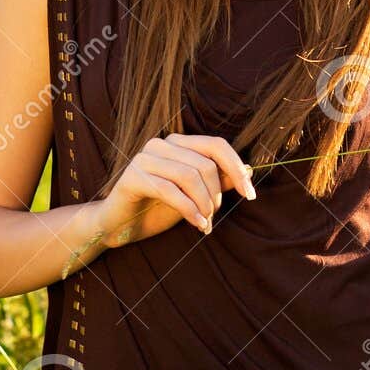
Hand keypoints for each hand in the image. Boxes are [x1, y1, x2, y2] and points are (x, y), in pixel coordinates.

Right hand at [97, 132, 255, 248]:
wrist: (119, 226)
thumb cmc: (157, 209)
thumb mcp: (194, 195)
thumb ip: (217, 181)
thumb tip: (247, 171)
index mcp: (178, 143)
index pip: (217, 145)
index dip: (237, 168)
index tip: (250, 195)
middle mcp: (161, 145)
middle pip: (206, 164)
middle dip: (216, 195)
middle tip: (213, 216)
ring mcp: (145, 158)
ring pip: (190, 176)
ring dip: (204, 204)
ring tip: (205, 222)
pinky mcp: (133, 177)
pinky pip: (170, 191)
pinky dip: (189, 210)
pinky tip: (198, 224)